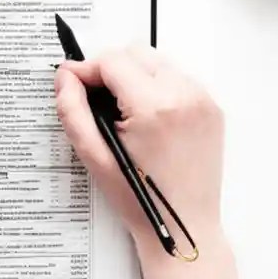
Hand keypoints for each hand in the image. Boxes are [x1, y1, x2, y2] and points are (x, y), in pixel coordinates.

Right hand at [55, 46, 248, 278]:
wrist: (183, 226)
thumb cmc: (141, 198)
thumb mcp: (94, 155)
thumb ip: (72, 110)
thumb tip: (65, 77)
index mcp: (154, 106)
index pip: (112, 61)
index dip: (86, 70)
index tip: (74, 87)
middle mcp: (184, 96)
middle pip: (136, 53)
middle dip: (111, 70)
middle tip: (97, 102)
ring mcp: (203, 101)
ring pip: (157, 62)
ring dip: (134, 76)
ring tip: (123, 112)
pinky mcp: (212, 109)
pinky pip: (177, 79)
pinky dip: (157, 87)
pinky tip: (146, 117)